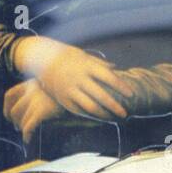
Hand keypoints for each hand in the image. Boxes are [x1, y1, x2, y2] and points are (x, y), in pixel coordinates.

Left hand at [3, 78, 65, 142]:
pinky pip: (28, 126)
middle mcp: (31, 91)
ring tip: (26, 133)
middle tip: (19, 127)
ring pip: (22, 120)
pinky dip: (26, 135)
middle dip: (15, 121)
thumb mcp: (49, 87)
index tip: (9, 117)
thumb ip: (36, 93)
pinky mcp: (42, 111)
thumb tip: (24, 110)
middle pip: (14, 111)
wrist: (79, 90)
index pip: (10, 96)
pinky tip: (27, 139)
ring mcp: (36, 101)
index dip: (6, 108)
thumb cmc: (65, 92)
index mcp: (30, 83)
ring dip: (22, 129)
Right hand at [13, 36, 131, 120]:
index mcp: (87, 66)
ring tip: (113, 117)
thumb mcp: (83, 55)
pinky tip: (98, 117)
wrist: (41, 60)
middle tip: (125, 113)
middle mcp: (79, 79)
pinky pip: (79, 110)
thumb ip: (99, 63)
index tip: (131, 94)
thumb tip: (116, 69)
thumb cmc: (66, 56)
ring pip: (90, 107)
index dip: (121, 87)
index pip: (109, 78)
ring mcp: (70, 90)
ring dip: (104, 114)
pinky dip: (90, 115)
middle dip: (115, 106)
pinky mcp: (63, 99)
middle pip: (101, 96)